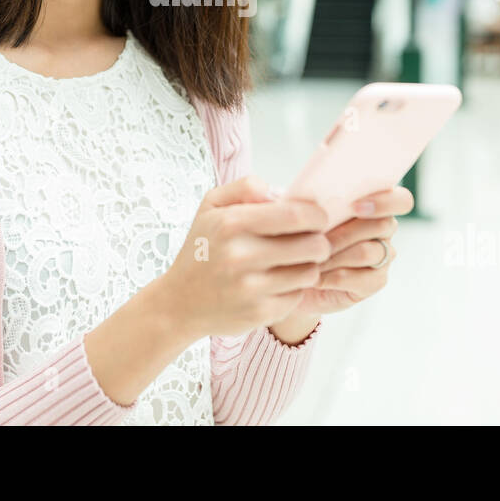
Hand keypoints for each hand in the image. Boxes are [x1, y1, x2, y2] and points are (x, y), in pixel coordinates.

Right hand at [159, 175, 330, 338]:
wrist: (179, 302)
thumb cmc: (202, 249)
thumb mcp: (211, 207)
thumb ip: (245, 187)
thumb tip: (280, 191)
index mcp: (231, 224)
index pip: (295, 215)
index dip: (317, 215)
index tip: (318, 218)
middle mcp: (240, 256)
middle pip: (312, 245)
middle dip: (320, 241)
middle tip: (313, 241)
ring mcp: (250, 288)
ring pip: (310, 272)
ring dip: (309, 266)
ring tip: (295, 262)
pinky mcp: (259, 313)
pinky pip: (297, 296)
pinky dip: (294, 288)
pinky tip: (279, 282)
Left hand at [286, 185, 411, 316]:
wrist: (293, 273)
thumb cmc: (297, 234)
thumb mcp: (299, 213)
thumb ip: (306, 200)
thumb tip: (296, 194)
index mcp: (374, 203)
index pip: (401, 200)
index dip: (386, 202)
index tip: (354, 207)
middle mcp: (384, 230)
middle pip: (383, 225)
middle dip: (345, 233)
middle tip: (317, 240)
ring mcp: (383, 257)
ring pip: (368, 252)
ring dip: (336, 255)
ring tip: (311, 259)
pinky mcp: (375, 282)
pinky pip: (362, 278)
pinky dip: (334, 277)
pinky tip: (315, 277)